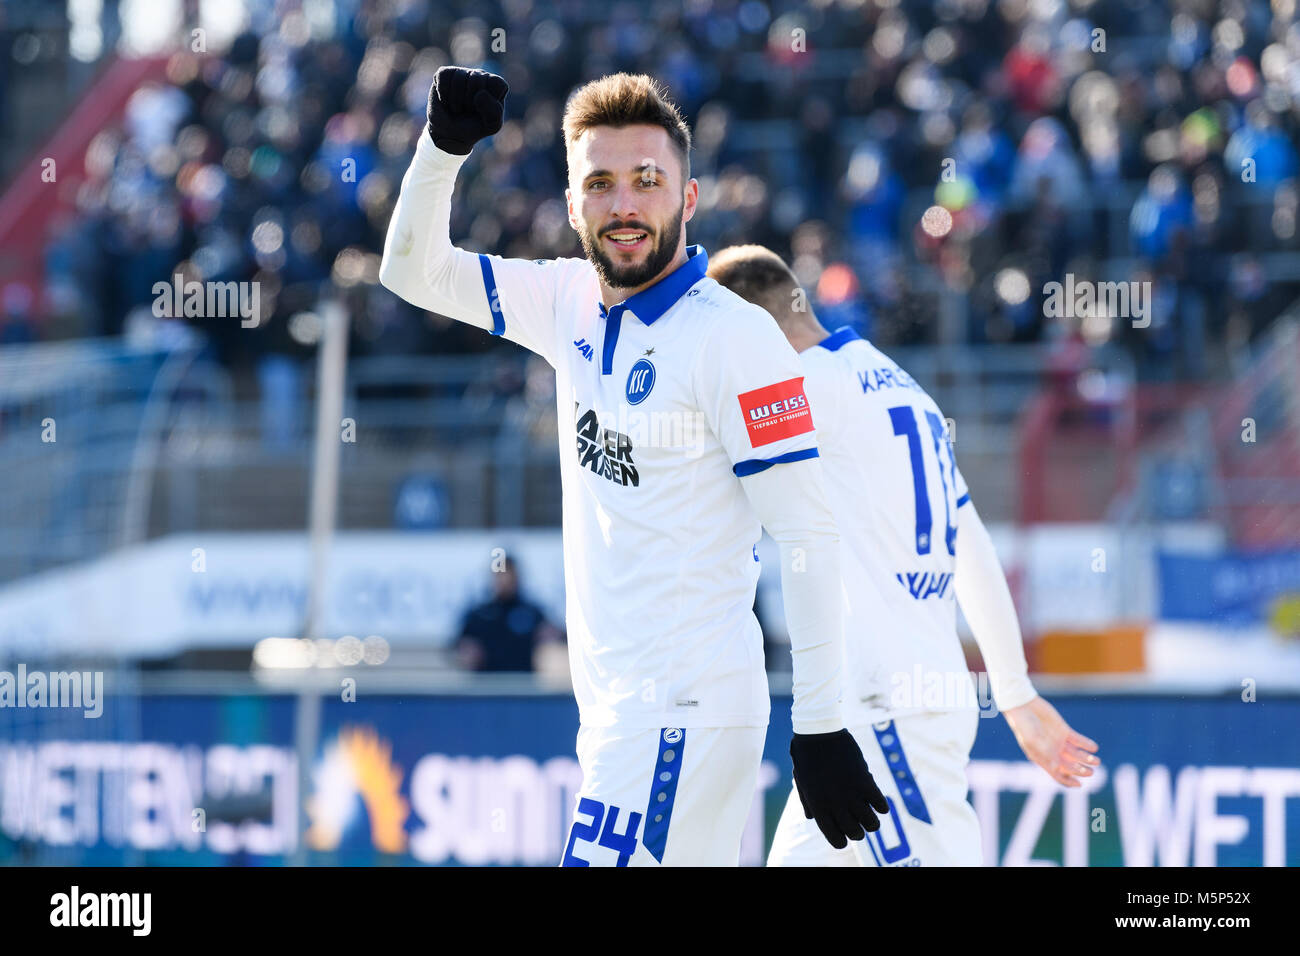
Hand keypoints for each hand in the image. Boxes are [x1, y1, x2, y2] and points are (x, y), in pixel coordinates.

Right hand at [427, 66, 507, 154]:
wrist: (449, 133)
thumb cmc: (473, 127)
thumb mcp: (491, 125)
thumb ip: (494, 113)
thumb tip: (480, 93)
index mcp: (495, 85)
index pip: (498, 83)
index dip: (489, 100)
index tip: (483, 111)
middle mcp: (480, 75)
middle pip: (476, 79)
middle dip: (469, 101)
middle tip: (468, 111)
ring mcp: (462, 72)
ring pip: (458, 78)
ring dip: (455, 100)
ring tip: (457, 108)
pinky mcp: (444, 73)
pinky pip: (444, 76)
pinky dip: (443, 93)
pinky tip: (446, 100)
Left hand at [789, 729, 889, 848]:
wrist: (817, 732)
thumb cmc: (807, 756)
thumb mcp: (802, 782)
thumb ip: (809, 803)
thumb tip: (813, 819)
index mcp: (818, 807)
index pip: (835, 838)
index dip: (842, 840)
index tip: (846, 835)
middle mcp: (835, 804)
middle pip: (855, 833)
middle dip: (859, 832)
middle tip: (861, 825)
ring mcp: (850, 793)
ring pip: (871, 822)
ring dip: (873, 822)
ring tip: (872, 815)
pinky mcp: (864, 780)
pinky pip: (881, 804)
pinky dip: (882, 807)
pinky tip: (879, 802)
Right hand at [1003, 696, 1099, 786]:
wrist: (1024, 706)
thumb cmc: (1023, 725)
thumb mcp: (1032, 741)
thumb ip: (1045, 753)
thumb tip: (1056, 767)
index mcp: (1043, 758)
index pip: (1057, 775)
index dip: (1068, 781)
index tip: (1079, 784)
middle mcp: (1053, 752)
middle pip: (1070, 766)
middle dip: (1081, 771)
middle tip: (1090, 771)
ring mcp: (1059, 742)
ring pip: (1077, 755)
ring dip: (1087, 759)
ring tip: (1096, 761)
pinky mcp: (1065, 731)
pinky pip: (1079, 740)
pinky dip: (1087, 745)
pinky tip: (1093, 748)